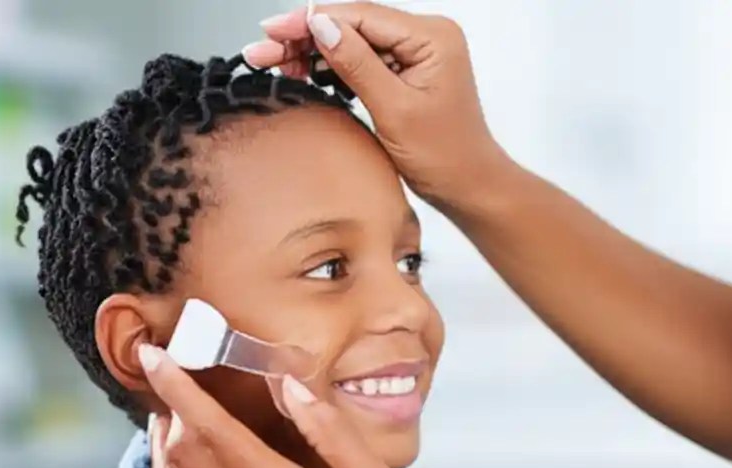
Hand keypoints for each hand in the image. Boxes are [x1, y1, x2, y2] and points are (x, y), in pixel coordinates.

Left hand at [137, 344, 455, 467]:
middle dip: (168, 407)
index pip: (209, 428)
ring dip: (163, 445)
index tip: (154, 354)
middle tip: (173, 376)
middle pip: (181, 452)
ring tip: (174, 416)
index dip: (176, 387)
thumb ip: (328, 428)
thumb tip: (288, 384)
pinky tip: (183, 467)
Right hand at [243, 4, 515, 205]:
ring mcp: (417, 53)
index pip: (360, 16)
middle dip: (305, 37)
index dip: (311, 21)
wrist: (470, 186)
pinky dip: (332, 67)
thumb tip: (322, 27)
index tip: (272, 31)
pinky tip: (304, 73)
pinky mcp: (407, 71)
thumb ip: (357, 65)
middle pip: (353, 25)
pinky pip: (363, 59)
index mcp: (432, 37)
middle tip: (262, 51)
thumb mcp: (395, 110)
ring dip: (313, 53)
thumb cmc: (446, 156)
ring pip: (353, 41)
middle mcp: (427, 37)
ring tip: (273, 64)